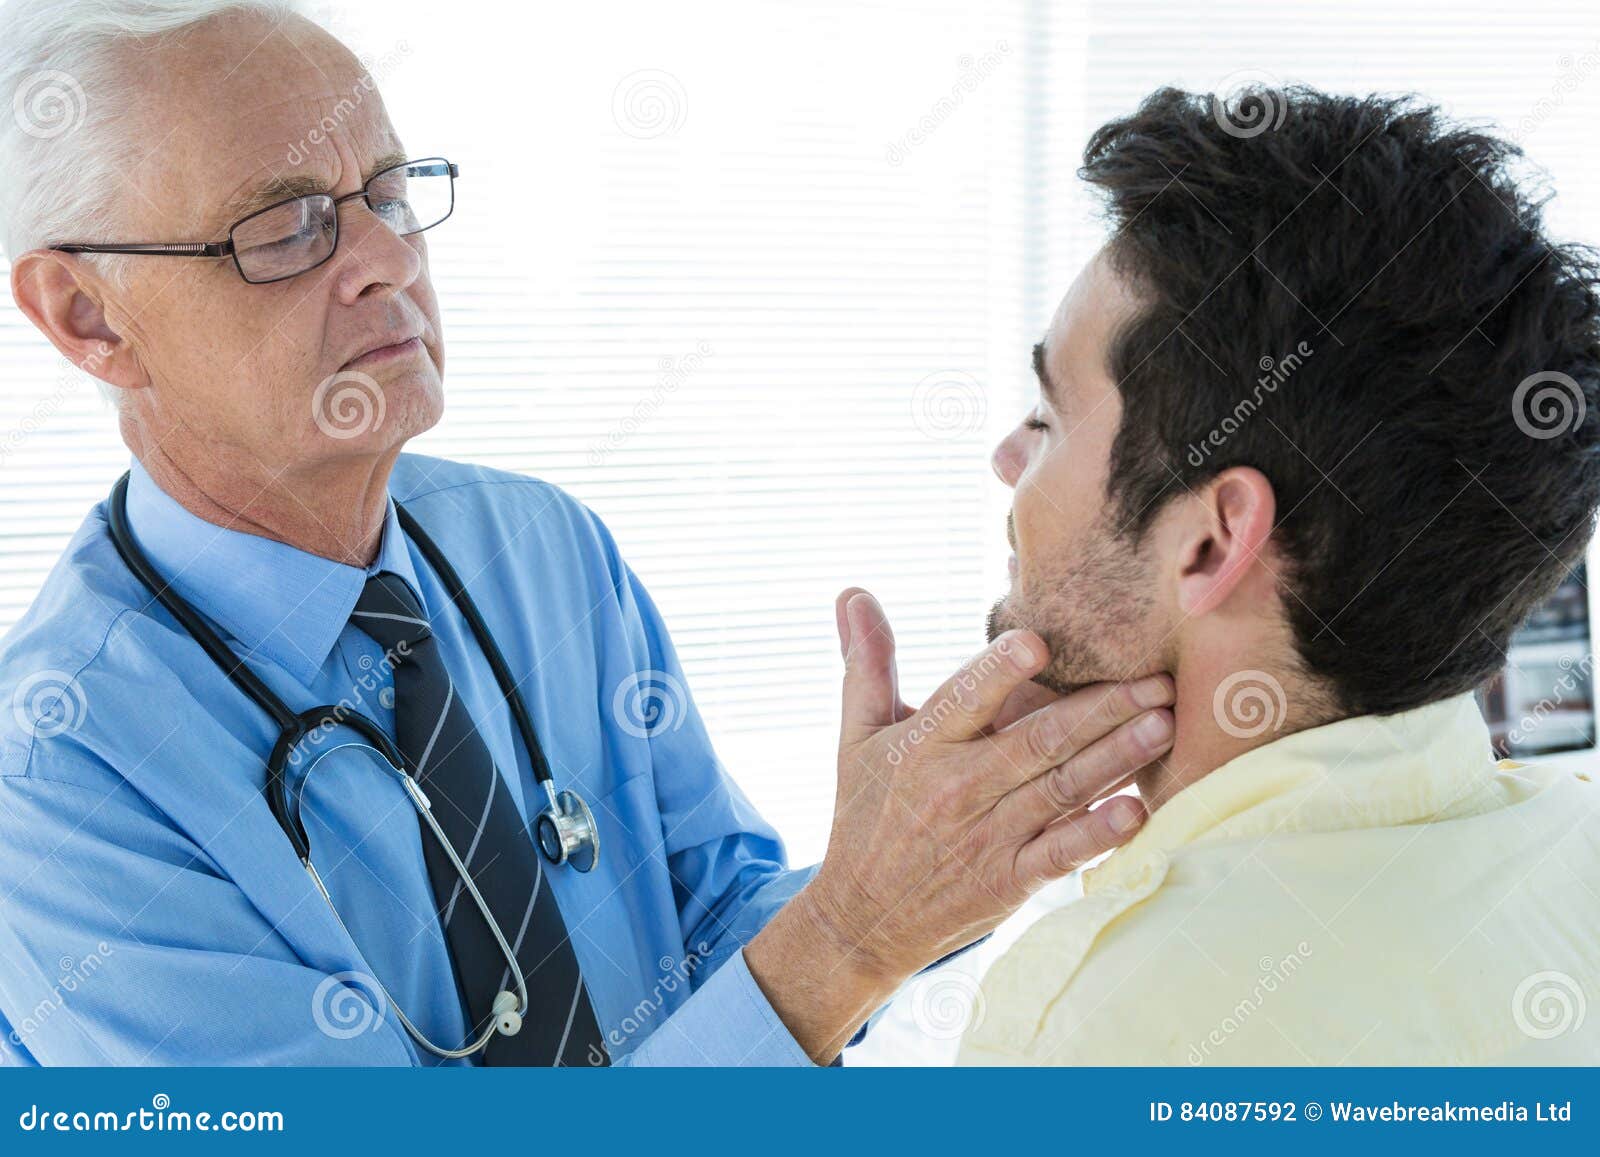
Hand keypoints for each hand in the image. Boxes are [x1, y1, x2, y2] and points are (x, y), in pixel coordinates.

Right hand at [745, 587, 1173, 1060]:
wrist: (862, 917)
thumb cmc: (865, 815)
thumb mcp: (857, 736)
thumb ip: (867, 662)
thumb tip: (854, 592)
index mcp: (922, 745)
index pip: (965, 699)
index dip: (999, 672)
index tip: (1037, 644)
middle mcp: (957, 787)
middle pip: (1037, 740)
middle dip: (1102, 709)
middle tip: (1155, 680)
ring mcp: (987, 836)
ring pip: (1061, 788)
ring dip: (1117, 757)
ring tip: (1163, 725)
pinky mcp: (1009, 881)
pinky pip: (1061, 854)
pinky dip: (1098, 834)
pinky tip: (1136, 811)